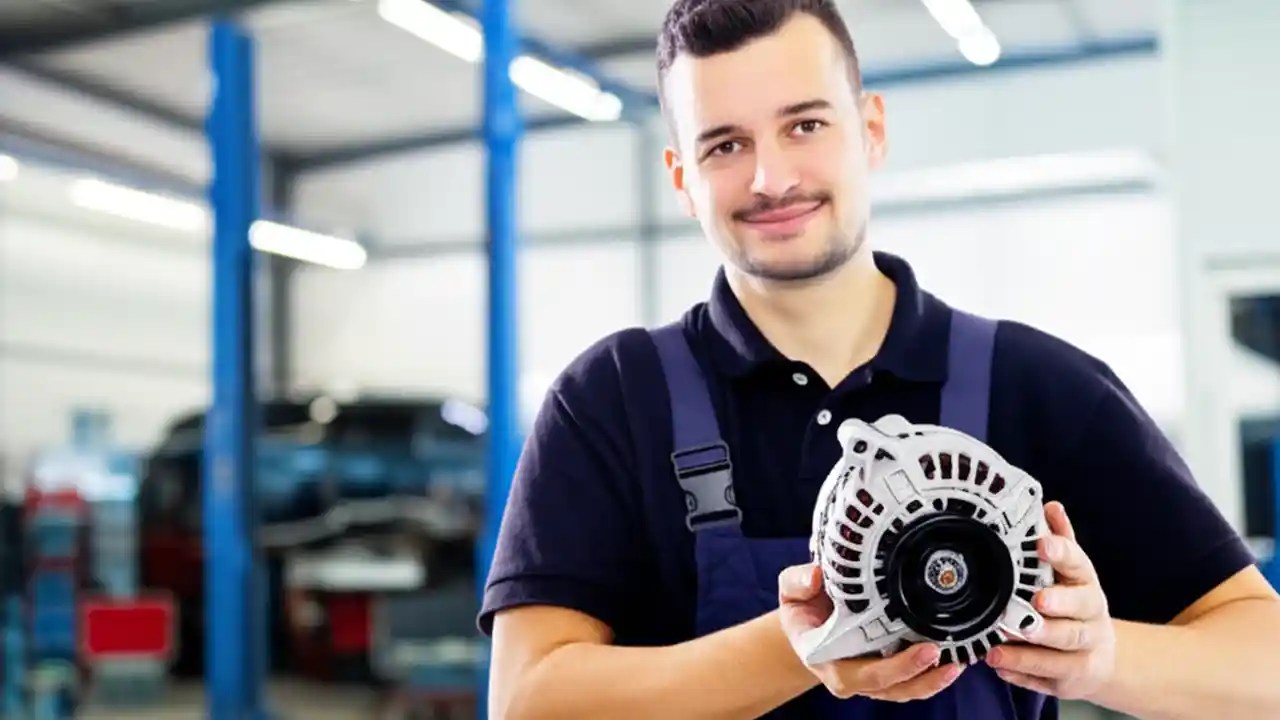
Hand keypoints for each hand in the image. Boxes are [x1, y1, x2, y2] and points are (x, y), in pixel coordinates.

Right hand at [778, 563, 964, 701]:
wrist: (808, 621)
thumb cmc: (803, 607)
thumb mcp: (790, 590)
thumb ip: (798, 581)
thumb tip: (817, 574)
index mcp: (824, 657)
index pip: (857, 673)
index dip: (892, 669)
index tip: (921, 651)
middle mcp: (848, 674)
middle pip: (888, 686)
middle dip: (918, 675)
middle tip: (941, 654)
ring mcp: (868, 677)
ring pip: (903, 690)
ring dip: (931, 681)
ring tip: (957, 663)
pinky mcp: (885, 672)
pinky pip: (911, 681)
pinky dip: (932, 674)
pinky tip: (952, 659)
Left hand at [985, 501, 1115, 699]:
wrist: (1102, 655)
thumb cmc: (1076, 605)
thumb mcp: (1072, 572)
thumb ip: (1061, 541)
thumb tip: (1050, 505)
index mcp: (1087, 586)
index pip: (1079, 566)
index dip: (1061, 553)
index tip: (1042, 544)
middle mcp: (1090, 620)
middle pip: (1076, 617)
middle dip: (1056, 610)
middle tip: (1032, 604)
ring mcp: (1083, 654)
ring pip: (1060, 655)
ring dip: (1028, 652)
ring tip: (998, 647)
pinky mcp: (1069, 681)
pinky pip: (1045, 679)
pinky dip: (1022, 674)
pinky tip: (1000, 667)